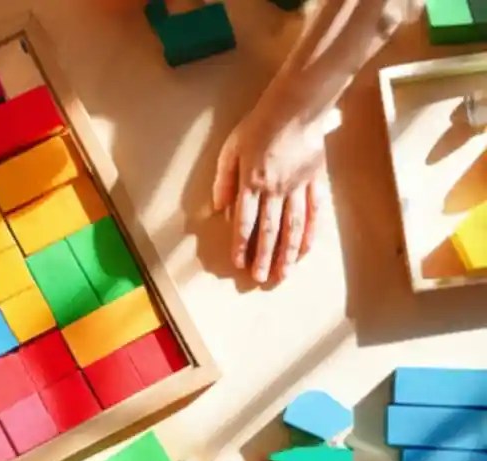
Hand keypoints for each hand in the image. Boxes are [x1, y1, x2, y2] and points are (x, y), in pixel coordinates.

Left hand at [213, 84, 330, 284]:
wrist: (295, 108)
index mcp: (251, 182)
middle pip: (270, 230)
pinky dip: (309, 234)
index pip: (244, 221)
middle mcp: (275, 189)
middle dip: (265, 257)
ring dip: (288, 253)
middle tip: (261, 278)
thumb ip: (223, 180)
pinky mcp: (315, 182)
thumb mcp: (230, 150)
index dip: (241, 244)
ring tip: (283, 274)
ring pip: (293, 227)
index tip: (239, 263)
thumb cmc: (258, 126)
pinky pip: (314, 212)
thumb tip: (219, 207)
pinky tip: (305, 251)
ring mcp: (298, 187)